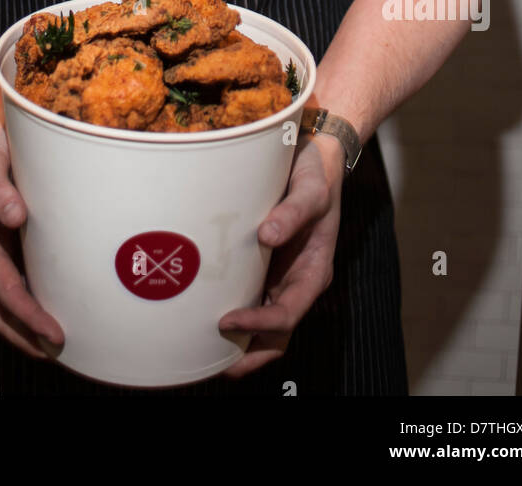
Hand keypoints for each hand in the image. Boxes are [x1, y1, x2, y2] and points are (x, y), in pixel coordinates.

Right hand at [0, 118, 64, 359]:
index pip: (6, 290)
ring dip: (31, 325)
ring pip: (9, 301)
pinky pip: (21, 278)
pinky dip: (37, 300)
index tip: (56, 335)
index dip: (29, 317)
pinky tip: (61, 301)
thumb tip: (14, 216)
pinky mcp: (10, 237)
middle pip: (3, 309)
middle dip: (29, 336)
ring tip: (65, 340)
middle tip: (67, 351)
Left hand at [217, 132, 345, 378]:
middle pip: (276, 333)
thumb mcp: (310, 190)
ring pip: (264, 323)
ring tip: (204, 351)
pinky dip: (236, 315)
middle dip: (248, 354)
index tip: (227, 322)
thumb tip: (267, 235)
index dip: (258, 324)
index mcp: (313, 271)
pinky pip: (252, 298)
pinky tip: (208, 313)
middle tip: (211, 364)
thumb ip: (292, 212)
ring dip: (241, 342)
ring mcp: (283, 275)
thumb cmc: (315, 175)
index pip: (287, 314)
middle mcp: (297, 280)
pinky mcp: (268, 265)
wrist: (317, 157)